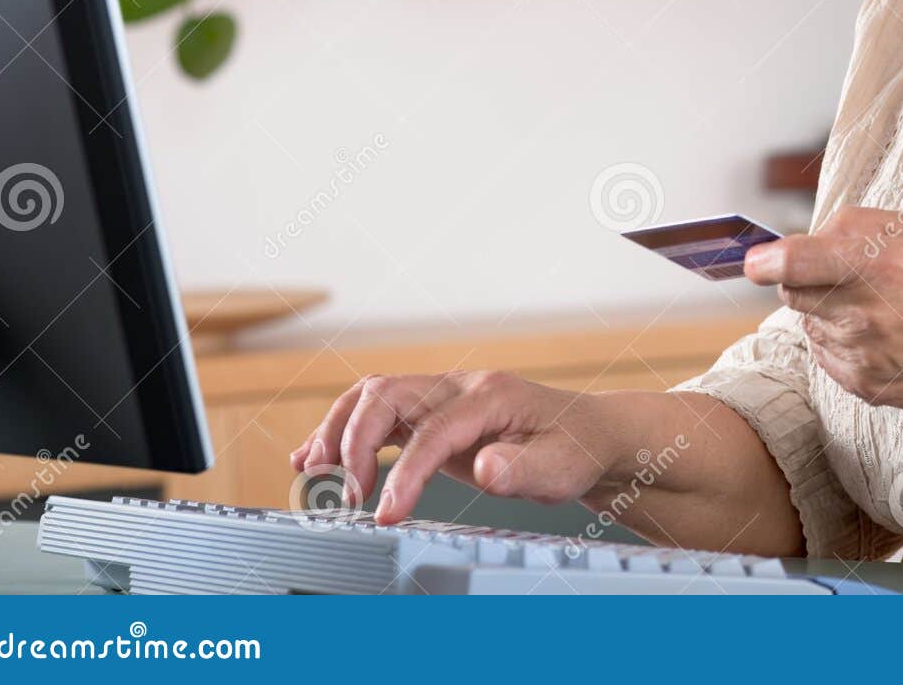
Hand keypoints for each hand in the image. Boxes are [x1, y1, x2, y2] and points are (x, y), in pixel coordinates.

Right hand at [288, 371, 616, 523]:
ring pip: (372, 396)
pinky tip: (318, 460)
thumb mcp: (562, 466)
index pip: (431, 430)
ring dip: (337, 432)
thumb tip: (486, 466)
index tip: (385, 515)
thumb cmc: (576, 449)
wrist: (588, 434)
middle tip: (345, 497)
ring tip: (314, 476)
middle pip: (386, 394)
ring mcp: (443, 396)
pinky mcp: (432, 413)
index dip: (403, 474)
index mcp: (490, 396)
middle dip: (353, 442)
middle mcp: (460, 387)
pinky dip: (343, 433)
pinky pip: (377, 413)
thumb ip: (523, 469)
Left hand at [743, 206, 902, 423]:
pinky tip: (882, 337)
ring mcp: (858, 353)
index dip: (763, 259)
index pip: (788, 261)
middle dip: (804, 279)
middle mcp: (857, 311)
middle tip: (842, 277)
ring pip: (809, 324)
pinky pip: (828, 358)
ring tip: (877, 310)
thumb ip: (860, 225)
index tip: (756, 259)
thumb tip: (817, 233)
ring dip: (827, 313)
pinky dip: (842, 345)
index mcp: (870, 263)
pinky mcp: (863, 385)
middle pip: (790, 292)